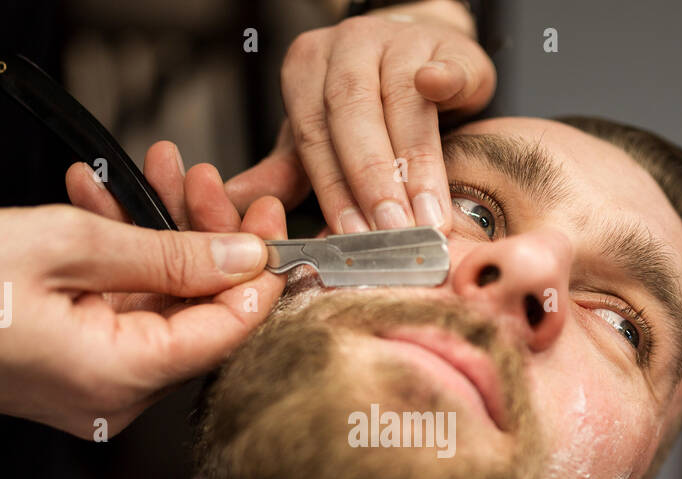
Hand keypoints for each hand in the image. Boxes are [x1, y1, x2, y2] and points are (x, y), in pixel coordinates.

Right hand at [0, 201, 284, 438]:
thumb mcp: (64, 245)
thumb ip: (166, 254)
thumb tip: (244, 254)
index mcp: (122, 378)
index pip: (229, 333)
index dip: (260, 275)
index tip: (271, 220)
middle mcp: (118, 398)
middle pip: (200, 318)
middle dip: (210, 240)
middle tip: (212, 180)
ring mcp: (96, 387)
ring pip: (160, 308)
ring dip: (163, 239)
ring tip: (158, 172)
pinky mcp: (76, 370)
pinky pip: (120, 314)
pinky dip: (122, 262)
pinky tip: (108, 204)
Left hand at [224, 0, 494, 232]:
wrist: (420, 64)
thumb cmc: (366, 112)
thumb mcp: (319, 140)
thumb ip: (285, 173)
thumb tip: (235, 208)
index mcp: (306, 69)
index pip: (313, 134)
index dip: (334, 189)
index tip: (352, 235)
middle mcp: (347, 46)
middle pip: (352, 113)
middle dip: (372, 179)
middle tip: (390, 231)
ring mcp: (398, 40)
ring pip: (402, 99)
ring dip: (417, 164)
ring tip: (427, 218)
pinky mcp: (446, 45)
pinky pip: (445, 63)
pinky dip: (443, 78)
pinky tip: (441, 92)